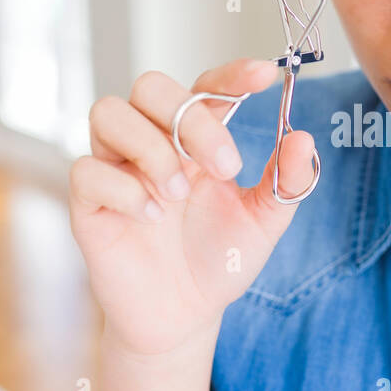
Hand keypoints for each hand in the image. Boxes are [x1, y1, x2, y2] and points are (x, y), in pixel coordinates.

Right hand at [70, 58, 316, 356]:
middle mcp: (153, 142)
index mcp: (196, 138)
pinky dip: (123, 188)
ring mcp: (117, 168)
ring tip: (178, 193)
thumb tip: (304, 139)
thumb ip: (286, 182)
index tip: (263, 76)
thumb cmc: (220, 260)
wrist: (184, 316)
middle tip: (225, 167)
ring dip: (151, 147)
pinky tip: (151, 217)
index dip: (230, 74)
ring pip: (108, 113)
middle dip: (191, 119)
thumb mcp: (264, 223)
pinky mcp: (89, 203)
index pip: (205, 87)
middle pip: (151, 86)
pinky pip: (87, 170)